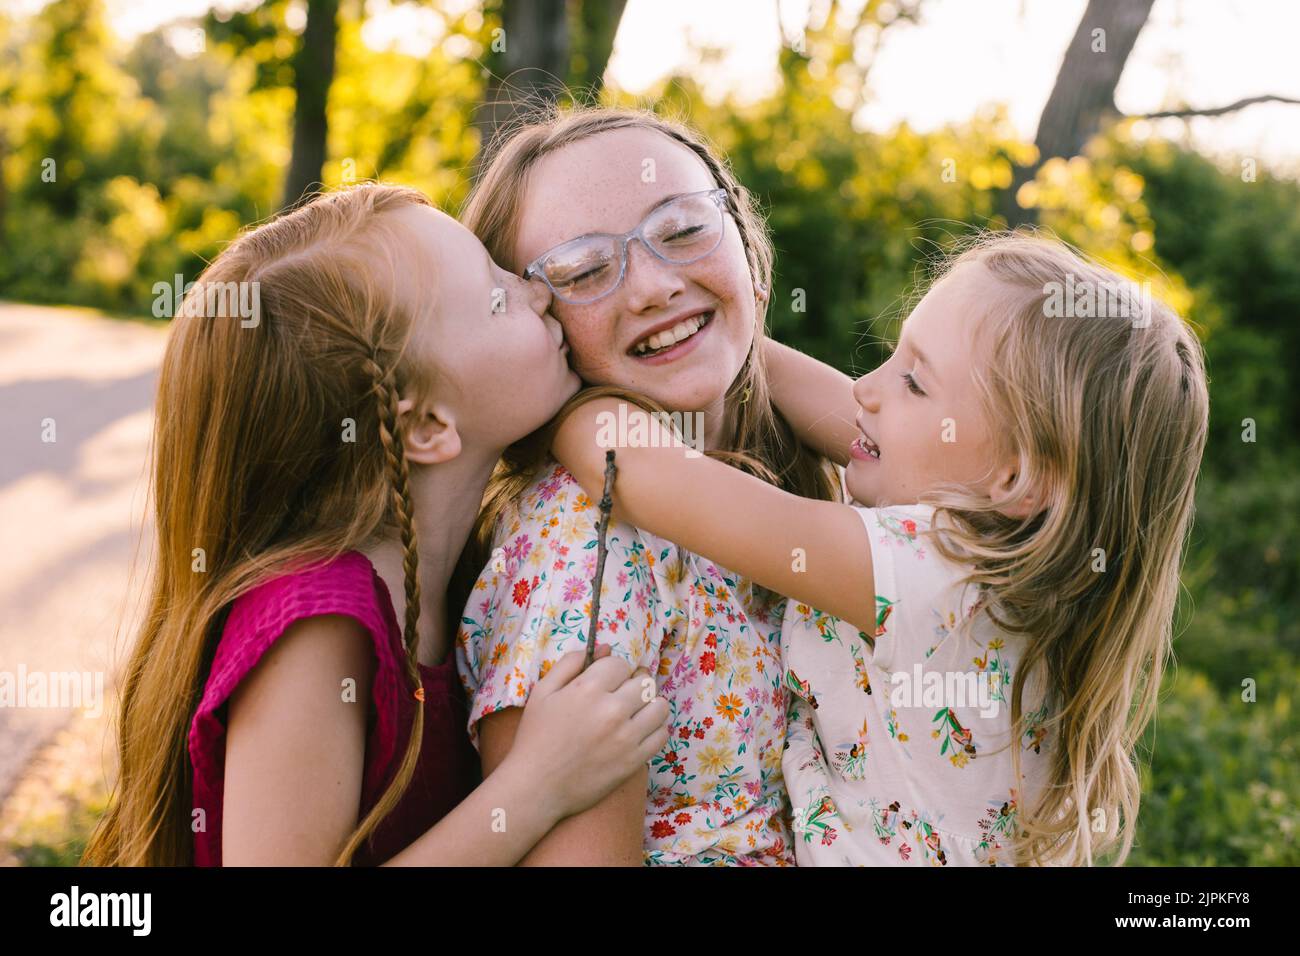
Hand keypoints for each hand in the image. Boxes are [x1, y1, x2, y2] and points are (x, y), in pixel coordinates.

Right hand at [506, 645, 670, 818]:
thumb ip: (570, 663)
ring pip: (660, 706)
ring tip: (635, 711)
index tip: (606, 681)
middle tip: (622, 694)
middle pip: (644, 682)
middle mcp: (612, 710)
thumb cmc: (535, 737)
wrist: (536, 786)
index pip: (621, 664)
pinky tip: (639, 730)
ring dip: (650, 704)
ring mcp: (627, 737)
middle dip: (633, 683)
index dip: (614, 670)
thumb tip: (604, 648)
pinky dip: (655, 729)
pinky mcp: (635, 761)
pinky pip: (662, 734)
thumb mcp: (542, 692)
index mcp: (588, 689)